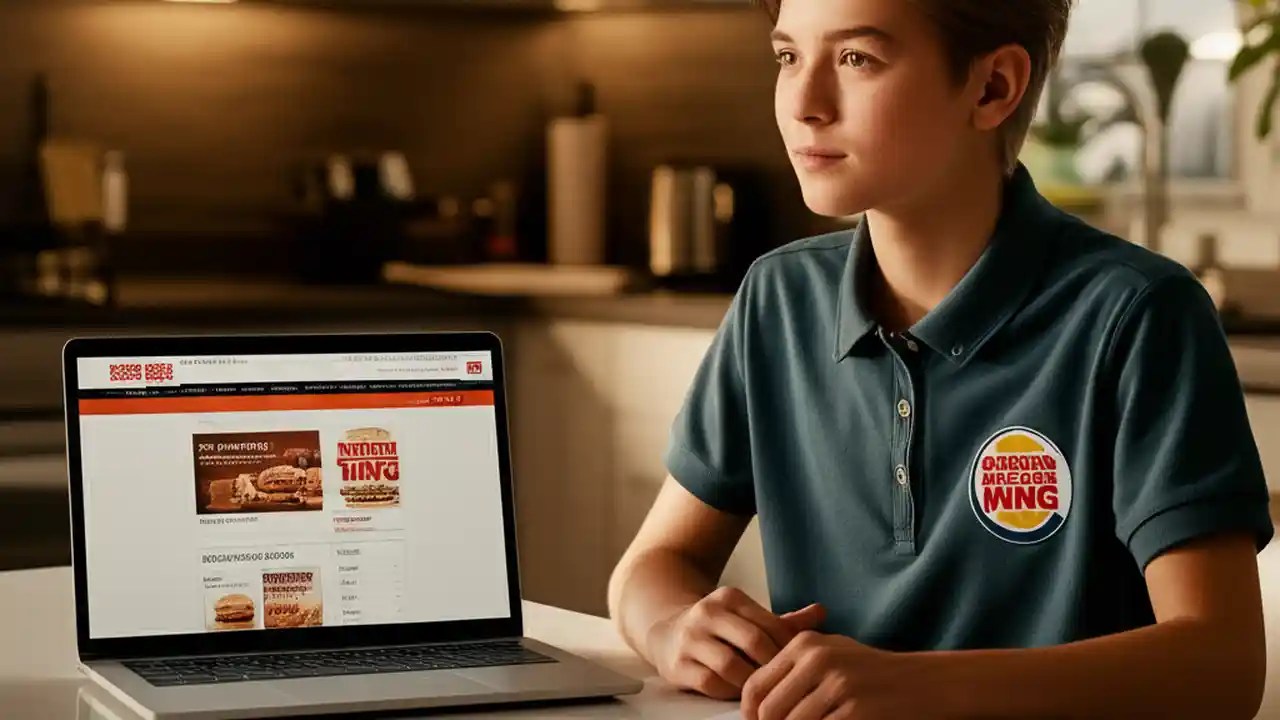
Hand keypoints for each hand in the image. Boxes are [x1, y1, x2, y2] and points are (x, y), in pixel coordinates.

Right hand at [646, 587, 826, 699]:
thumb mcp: (748, 617)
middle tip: (787, 681)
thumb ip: (784, 620)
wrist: (667, 632)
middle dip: (773, 665)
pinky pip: (710, 683)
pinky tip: (739, 693)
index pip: (769, 623)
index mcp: (730, 598)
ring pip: (730, 664)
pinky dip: (729, 691)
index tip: (800, 664)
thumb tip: (822, 612)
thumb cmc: (720, 629)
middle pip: (752, 641)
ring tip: (765, 690)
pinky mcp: (677, 664)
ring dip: (752, 682)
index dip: (788, 648)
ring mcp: (690, 639)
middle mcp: (707, 613)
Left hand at [741, 631, 913, 719]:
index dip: (750, 716)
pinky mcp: (857, 711)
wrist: (924, 682)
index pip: (755, 687)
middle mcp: (817, 660)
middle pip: (769, 712)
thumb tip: (754, 706)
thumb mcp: (830, 653)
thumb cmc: (870, 672)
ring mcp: (838, 685)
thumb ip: (792, 670)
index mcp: (805, 644)